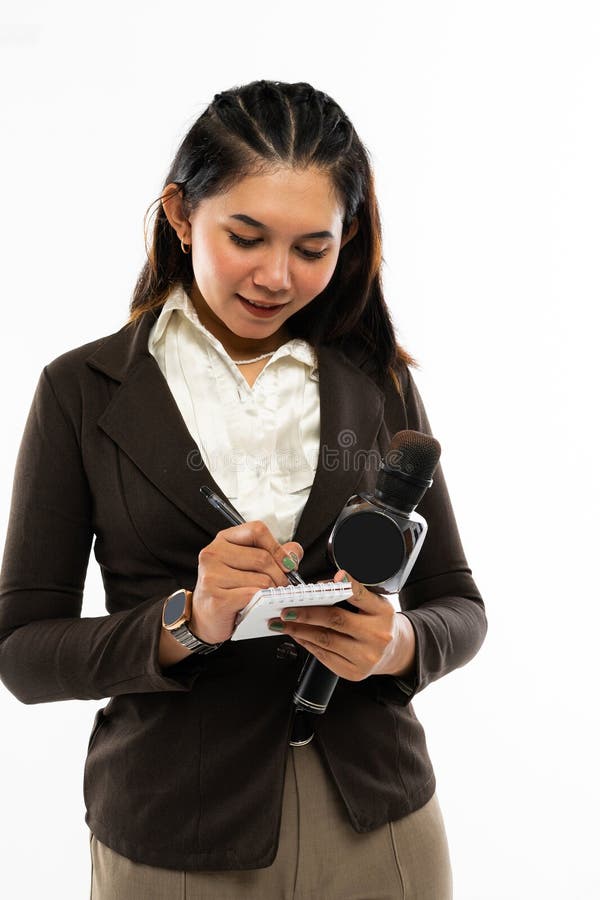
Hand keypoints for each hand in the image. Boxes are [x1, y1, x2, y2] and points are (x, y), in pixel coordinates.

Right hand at [190, 521, 303, 644]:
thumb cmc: (229, 589)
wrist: (205, 617)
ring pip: (261, 580)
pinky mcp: (216, 598)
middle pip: (262, 558)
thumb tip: (294, 552)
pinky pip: (252, 597)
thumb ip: (274, 554)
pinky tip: (256, 606)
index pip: (257, 530)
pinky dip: (260, 603)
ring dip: (271, 592)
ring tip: (266, 598)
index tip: (287, 564)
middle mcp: (213, 553)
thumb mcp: (250, 565)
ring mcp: (212, 575)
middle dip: (280, 576)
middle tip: (281, 587)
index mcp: (224, 539)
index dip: (277, 547)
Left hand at [268, 570, 414, 680]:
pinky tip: (296, 634)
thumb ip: (353, 593)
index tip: (323, 582)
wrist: (391, 651)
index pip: (360, 595)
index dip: (343, 586)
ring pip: (325, 640)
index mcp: (382, 612)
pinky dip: (307, 643)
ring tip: (282, 622)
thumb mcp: (373, 603)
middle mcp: (377, 635)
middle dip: (306, 613)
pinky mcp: (354, 672)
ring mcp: (365, 657)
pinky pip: (324, 656)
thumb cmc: (376, 622)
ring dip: (299, 630)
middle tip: (285, 609)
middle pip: (336, 620)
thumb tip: (324, 585)